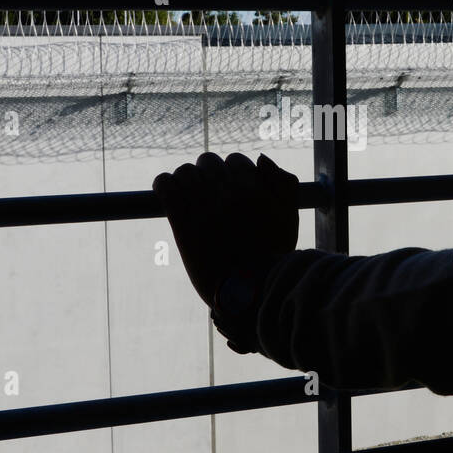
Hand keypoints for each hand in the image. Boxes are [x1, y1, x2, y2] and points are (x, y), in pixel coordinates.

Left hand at [152, 152, 298, 310]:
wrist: (247, 293)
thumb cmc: (272, 257)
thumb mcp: (289, 219)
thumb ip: (284, 185)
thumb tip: (261, 160)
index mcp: (254, 189)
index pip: (236, 161)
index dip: (233, 174)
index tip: (230, 189)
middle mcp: (227, 193)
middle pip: (209, 162)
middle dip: (209, 175)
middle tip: (209, 194)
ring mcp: (202, 207)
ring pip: (186, 172)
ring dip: (186, 180)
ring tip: (188, 195)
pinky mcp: (181, 222)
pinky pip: (165, 186)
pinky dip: (163, 184)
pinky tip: (165, 192)